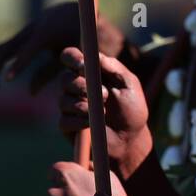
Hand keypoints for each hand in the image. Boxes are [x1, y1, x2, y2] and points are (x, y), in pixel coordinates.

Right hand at [0, 2, 125, 102]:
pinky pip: (0, 54)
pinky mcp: (20, 39)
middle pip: (2, 50)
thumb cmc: (88, 36)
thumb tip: (34, 91)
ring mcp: (23, 34)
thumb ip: (65, 69)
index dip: (20, 63)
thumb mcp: (81, 54)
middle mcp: (31, 31)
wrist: (80, 9)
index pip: (30, 47)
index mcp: (50, 32)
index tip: (9, 80)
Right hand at [57, 47, 152, 178]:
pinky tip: (93, 124)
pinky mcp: (67, 125)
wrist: (130, 138)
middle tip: (104, 94)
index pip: (70, 57)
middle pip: (64, 78)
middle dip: (81, 85)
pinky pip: (65, 120)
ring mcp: (69, 106)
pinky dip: (80, 121)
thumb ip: (115, 68)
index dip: (73, 58)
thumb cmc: (131, 109)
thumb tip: (97, 56)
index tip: (83, 65)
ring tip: (104, 112)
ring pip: (64, 100)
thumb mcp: (129, 85)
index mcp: (88, 73)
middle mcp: (75, 87)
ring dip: (84, 106)